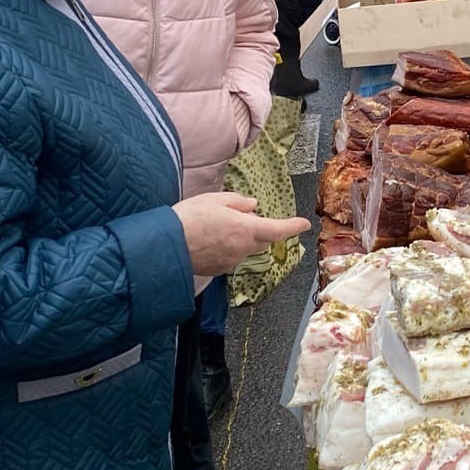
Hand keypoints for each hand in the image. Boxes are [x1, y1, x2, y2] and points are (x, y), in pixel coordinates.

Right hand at [172, 193, 309, 276]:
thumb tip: (253, 206)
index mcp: (245, 229)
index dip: (292, 226)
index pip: (277, 229)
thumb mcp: (215, 200)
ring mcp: (230, 261)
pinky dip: (227, 248)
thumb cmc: (189, 218)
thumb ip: (238, 202)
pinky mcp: (218, 270)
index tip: (304, 224)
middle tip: (245, 216)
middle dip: (262, 229)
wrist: (165, 247)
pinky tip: (210, 240)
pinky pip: (231, 257)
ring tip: (219, 226)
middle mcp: (242, 248)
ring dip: (242, 238)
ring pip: (246, 248)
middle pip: (263, 240)